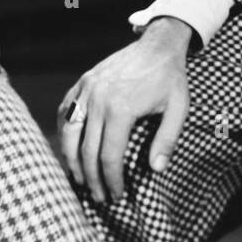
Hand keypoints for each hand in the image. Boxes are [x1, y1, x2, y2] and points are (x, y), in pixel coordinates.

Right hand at [57, 16, 190, 202]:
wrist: (157, 44)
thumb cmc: (169, 79)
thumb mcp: (178, 109)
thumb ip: (167, 140)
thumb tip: (155, 169)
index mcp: (121, 108)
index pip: (109, 156)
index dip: (111, 180)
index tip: (116, 195)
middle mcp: (99, 99)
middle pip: (86, 149)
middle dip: (92, 178)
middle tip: (99, 197)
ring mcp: (87, 89)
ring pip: (69, 132)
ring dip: (72, 160)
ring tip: (80, 179)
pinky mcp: (83, 82)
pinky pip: (65, 111)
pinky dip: (64, 132)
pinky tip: (70, 147)